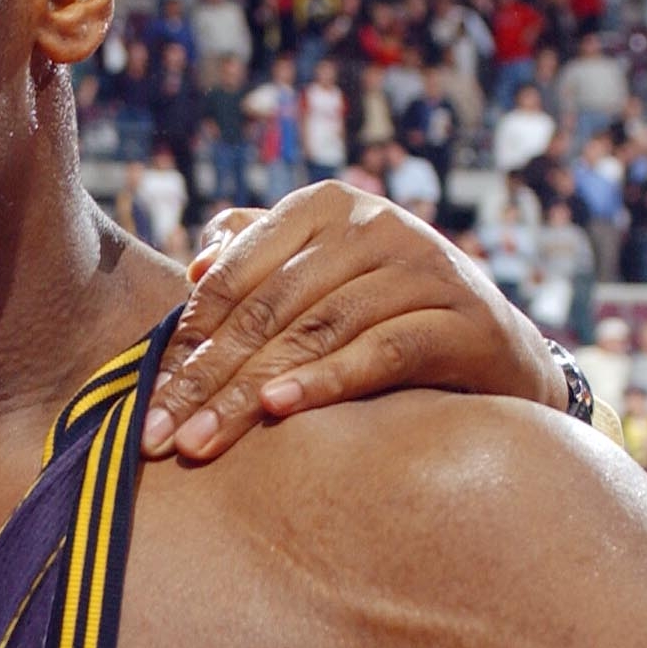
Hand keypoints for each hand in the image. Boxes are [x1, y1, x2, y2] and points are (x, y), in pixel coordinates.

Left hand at [140, 179, 565, 462]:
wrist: (498, 351)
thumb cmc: (385, 315)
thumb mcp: (319, 279)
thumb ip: (258, 257)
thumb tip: (196, 266)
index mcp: (325, 207)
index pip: (237, 272)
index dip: (188, 335)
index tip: (148, 395)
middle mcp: (374, 224)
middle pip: (269, 308)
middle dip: (206, 377)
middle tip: (158, 434)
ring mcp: (421, 267)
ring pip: (315, 333)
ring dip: (249, 393)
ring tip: (200, 440)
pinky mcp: (461, 317)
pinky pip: (379, 351)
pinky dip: (326, 381)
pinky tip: (280, 409)